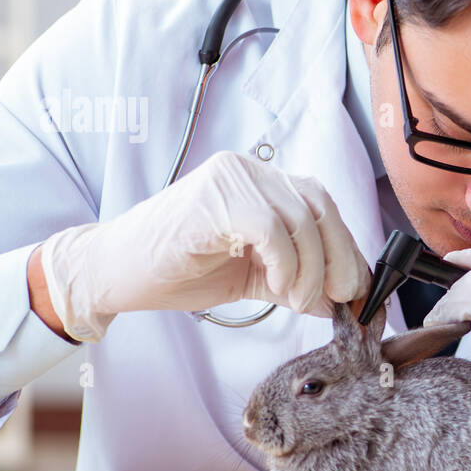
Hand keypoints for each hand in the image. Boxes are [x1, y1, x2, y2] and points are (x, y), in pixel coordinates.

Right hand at [39, 150, 369, 340]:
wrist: (116, 273)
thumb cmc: (179, 271)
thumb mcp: (254, 276)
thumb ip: (296, 280)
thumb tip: (343, 299)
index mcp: (262, 183)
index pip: (322, 206)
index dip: (347, 248)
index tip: (354, 291)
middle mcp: (250, 170)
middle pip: (320, 206)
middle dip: (339, 258)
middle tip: (337, 299)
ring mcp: (232, 178)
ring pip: (301, 217)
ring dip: (311, 268)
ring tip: (298, 299)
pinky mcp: (216, 197)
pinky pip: (272, 227)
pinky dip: (285, 262)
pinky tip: (276, 285)